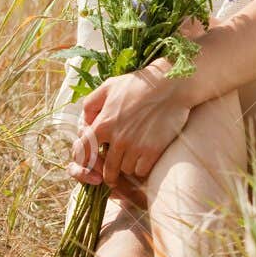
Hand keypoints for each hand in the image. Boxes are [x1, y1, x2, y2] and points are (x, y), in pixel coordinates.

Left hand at [68, 60, 193, 188]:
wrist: (171, 85)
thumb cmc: (138, 84)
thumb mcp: (108, 87)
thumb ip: (91, 105)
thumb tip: (85, 123)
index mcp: (103, 124)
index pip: (84, 153)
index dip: (86, 160)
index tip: (92, 162)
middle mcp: (118, 139)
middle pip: (108, 169)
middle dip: (109, 173)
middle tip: (113, 172)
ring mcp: (136, 147)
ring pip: (125, 170)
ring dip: (127, 166)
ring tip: (132, 157)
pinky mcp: (153, 151)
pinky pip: (141, 171)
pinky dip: (142, 167)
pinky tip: (144, 157)